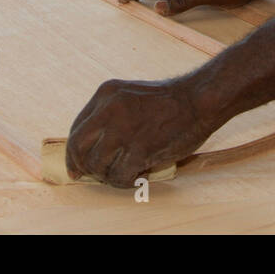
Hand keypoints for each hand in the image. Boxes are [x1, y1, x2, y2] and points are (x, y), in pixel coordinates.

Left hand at [65, 78, 216, 187]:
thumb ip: (111, 115)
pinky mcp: (139, 148)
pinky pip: (118, 175)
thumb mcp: (131, 96)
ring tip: (125, 173)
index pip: (77, 128)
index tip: (77, 166)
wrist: (200, 99)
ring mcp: (123, 128)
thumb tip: (94, 149)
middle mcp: (109, 109)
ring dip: (108, 175)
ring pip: (96, 164)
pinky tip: (139, 175)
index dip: (74, 152)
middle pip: (78, 146)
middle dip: (82, 166)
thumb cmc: (170, 101)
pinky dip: (125, 181)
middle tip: (91, 176)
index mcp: (106, 93)